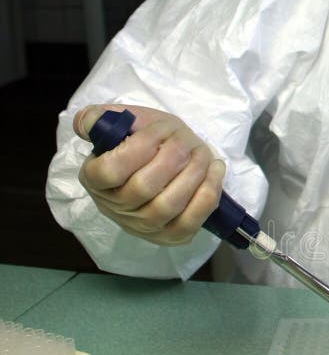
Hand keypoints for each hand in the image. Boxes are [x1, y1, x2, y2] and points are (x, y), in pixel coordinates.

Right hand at [74, 104, 225, 244]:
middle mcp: (116, 208)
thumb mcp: (125, 122)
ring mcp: (143, 226)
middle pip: (144, 186)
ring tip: (203, 153)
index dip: (139, 146)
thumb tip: (86, 122)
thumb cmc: (145, 142)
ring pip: (168, 205)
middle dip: (173, 157)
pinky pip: (191, 220)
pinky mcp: (171, 236)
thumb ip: (102, 118)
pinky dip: (208, 193)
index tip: (160, 128)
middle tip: (188, 139)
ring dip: (193, 174)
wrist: (169, 165)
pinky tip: (215, 170)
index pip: (110, 170)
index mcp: (96, 179)